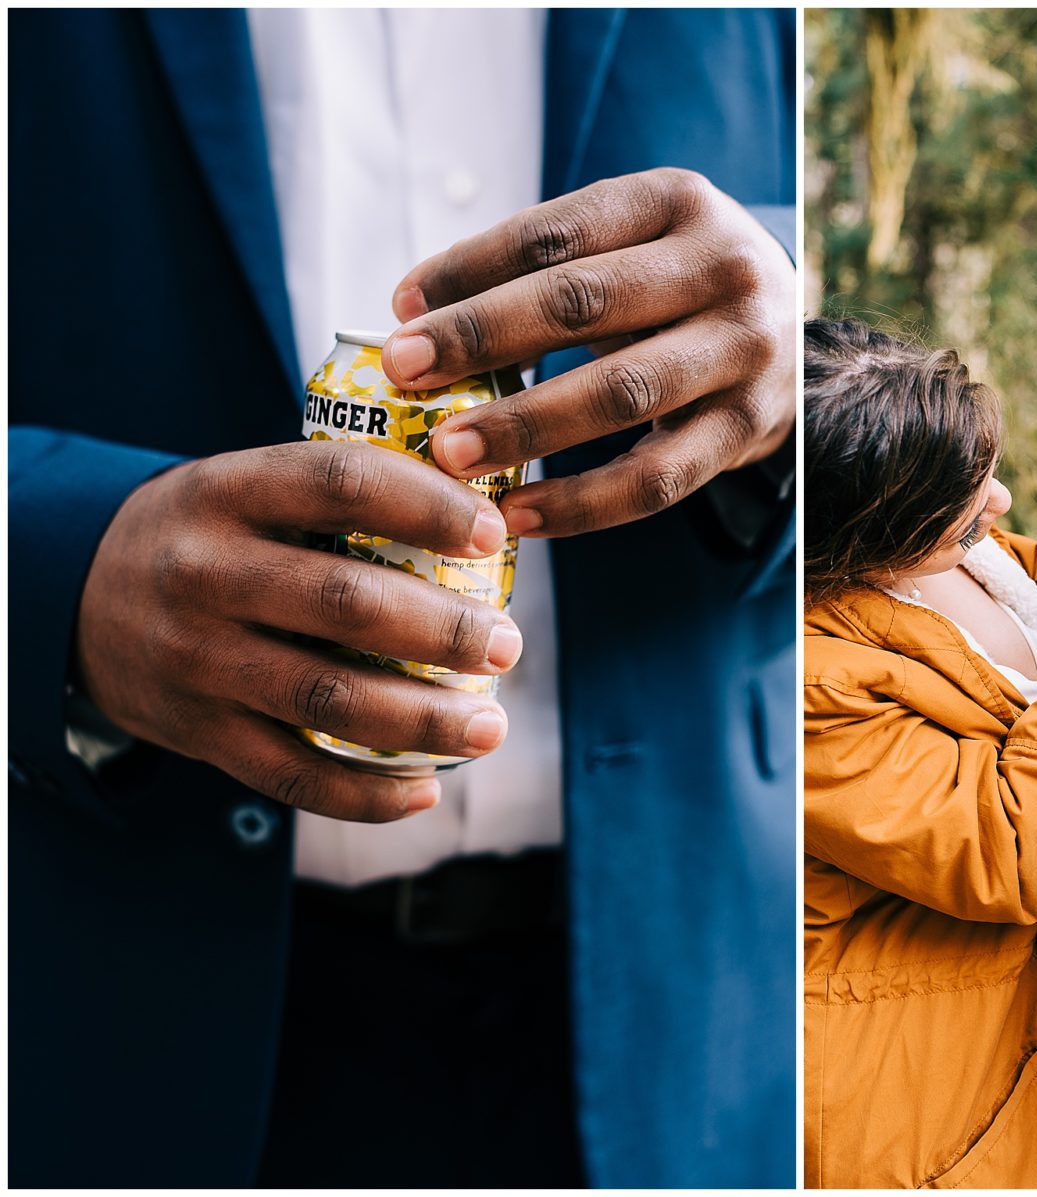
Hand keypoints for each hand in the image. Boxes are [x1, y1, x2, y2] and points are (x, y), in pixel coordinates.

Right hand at [74, 441, 524, 821]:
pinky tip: (424, 789)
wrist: (76, 593)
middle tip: (507, 645)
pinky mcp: (196, 731)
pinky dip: (364, 794)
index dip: (426, 506)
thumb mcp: (247, 486)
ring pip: (326, 699)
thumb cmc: (212, 535)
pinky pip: (290, 775)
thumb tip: (488, 516)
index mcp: (228, 492)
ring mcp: (197, 658)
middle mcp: (206, 572)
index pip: (340, 484)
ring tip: (490, 727)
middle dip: (442, 631)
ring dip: (423, 720)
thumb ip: (338, 496)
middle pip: (344, 603)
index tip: (492, 532)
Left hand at [380, 167, 795, 536]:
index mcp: (678, 201)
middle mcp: (724, 267)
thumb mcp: (629, 245)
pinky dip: (581, 503)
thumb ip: (543, 269)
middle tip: (403, 371)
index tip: (401, 308)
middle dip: (482, 338)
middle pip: (584, 302)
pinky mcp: (748, 431)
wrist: (787, 344)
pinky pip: (655, 479)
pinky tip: (518, 514)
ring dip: (524, 426)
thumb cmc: (674, 289)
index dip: (472, 269)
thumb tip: (415, 311)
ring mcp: (746, 352)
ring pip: (621, 393)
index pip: (558, 231)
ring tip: (450, 453)